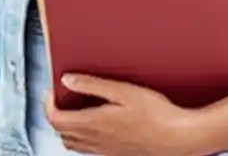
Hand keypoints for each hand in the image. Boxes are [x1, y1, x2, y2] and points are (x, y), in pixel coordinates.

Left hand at [45, 75, 199, 155]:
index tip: (51, 91)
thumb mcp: (124, 91)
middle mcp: (95, 140)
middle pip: (61, 132)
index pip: (55, 119)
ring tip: (75, 109)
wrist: (178, 139)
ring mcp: (105, 150)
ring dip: (67, 127)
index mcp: (94, 123)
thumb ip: (93, 85)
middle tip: (61, 98)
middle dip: (55, 114)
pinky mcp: (115, 154)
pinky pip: (87, 148)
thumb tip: (68, 79)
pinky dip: (81, 136)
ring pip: (72, 143)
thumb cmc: (157, 115)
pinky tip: (96, 124)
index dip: (48, 104)